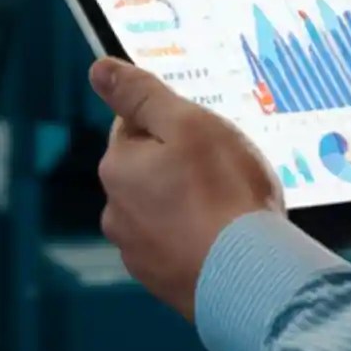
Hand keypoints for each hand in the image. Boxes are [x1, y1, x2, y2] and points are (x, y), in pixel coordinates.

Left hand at [89, 57, 283, 319]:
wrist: (250, 275)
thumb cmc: (225, 193)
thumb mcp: (187, 123)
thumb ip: (141, 95)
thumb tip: (99, 69)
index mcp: (118, 167)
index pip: (137, 125)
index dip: (175, 124)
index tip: (206, 137)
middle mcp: (116, 211)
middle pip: (149, 170)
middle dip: (181, 166)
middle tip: (224, 171)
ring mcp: (137, 251)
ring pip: (163, 209)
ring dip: (189, 204)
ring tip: (230, 209)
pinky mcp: (162, 280)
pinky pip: (178, 245)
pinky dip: (197, 238)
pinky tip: (226, 239)